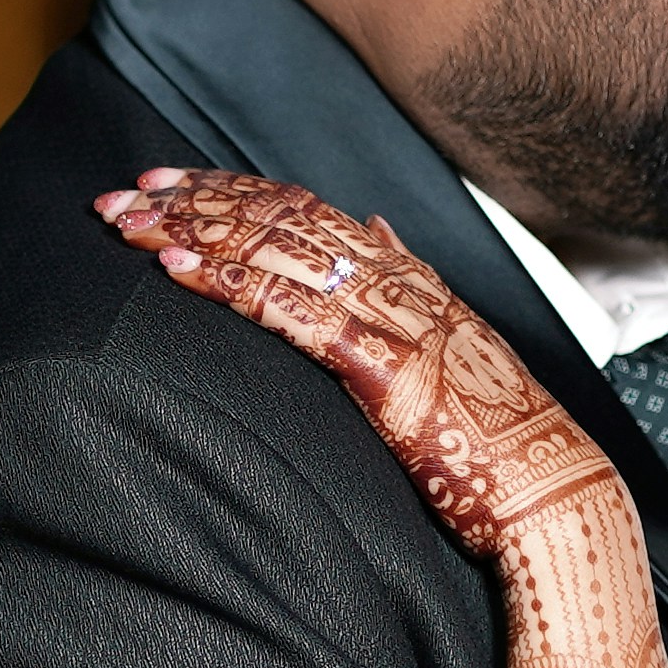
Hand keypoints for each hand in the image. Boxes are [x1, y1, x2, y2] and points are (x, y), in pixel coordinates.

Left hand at [97, 169, 616, 558]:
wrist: (550, 487)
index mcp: (401, 271)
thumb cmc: (496, 432)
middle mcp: (391, 277)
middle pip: (273, 217)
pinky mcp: (378, 363)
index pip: (298, 209)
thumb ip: (406, 278)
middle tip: (117, 195)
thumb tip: (377, 225)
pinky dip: (225, 285)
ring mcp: (386, 315)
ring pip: (270, 249)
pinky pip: (287, 310)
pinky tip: (176, 272)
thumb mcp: (446, 335)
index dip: (226, 190)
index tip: (164, 181)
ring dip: (188, 232)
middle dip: (188, 202)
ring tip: (126, 223)